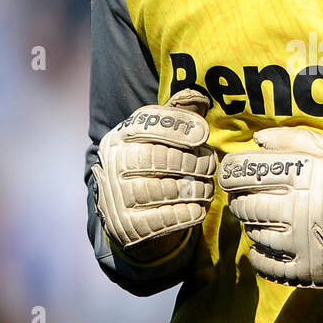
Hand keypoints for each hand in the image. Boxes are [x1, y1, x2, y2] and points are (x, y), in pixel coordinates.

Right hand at [92, 88, 216, 249]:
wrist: (126, 211)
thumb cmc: (152, 164)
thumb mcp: (158, 137)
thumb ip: (178, 116)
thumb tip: (200, 97)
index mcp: (120, 136)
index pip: (147, 124)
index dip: (178, 127)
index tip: (203, 134)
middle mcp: (113, 163)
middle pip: (159, 158)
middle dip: (192, 162)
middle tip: (209, 167)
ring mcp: (117, 196)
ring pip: (164, 190)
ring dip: (195, 189)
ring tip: (206, 188)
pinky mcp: (128, 225)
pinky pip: (164, 218)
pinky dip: (187, 213)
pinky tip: (198, 208)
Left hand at [219, 127, 322, 286]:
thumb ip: (296, 139)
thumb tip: (257, 140)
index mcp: (300, 174)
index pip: (242, 172)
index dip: (231, 170)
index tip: (236, 171)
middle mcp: (294, 209)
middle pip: (243, 204)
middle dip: (241, 197)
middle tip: (253, 194)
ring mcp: (300, 243)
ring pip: (253, 233)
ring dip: (252, 223)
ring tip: (269, 216)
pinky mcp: (309, 270)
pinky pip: (266, 266)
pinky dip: (260, 255)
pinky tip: (269, 245)